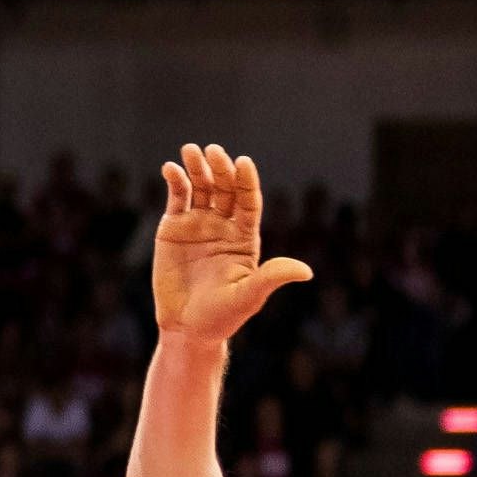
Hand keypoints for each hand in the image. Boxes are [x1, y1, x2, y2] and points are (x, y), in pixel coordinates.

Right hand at [152, 142, 310, 342]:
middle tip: (214, 151)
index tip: (243, 163)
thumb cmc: (222, 316)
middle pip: (225, 189)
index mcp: (245, 238)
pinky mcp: (173, 227)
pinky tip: (171, 169)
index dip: (247, 182)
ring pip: (200, 188)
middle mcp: (223, 226)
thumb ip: (271, 278)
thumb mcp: (249, 297)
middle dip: (220, 169)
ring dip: (197, 168)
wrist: (186, 327)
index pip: (248, 203)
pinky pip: (177, 198)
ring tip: (191, 150)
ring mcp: (198, 224)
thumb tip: (306, 271)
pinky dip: (175, 181)